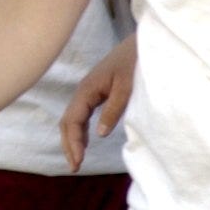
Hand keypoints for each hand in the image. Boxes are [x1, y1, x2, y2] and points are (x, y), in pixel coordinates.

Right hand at [61, 34, 135, 169]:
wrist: (141, 43)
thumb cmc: (135, 61)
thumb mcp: (127, 87)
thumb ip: (114, 109)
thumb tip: (99, 134)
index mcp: (87, 90)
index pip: (72, 120)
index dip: (73, 142)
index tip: (78, 162)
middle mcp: (84, 91)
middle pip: (67, 121)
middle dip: (69, 144)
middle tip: (75, 166)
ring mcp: (89, 91)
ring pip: (73, 118)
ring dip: (72, 138)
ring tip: (76, 159)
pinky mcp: (96, 91)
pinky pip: (82, 113)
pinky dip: (80, 129)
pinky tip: (85, 140)